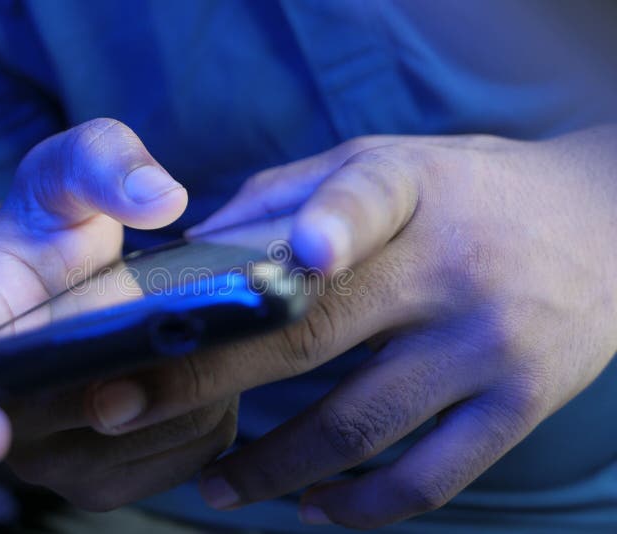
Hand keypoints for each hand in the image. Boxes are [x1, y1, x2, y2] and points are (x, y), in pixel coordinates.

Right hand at [0, 118, 237, 509]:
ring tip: (196, 334)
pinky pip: (179, 457)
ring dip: (186, 390)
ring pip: (137, 444)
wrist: (77, 282)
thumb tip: (162, 199)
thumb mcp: (71, 170)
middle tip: (182, 320)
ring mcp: (58, 450)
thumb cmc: (58, 226)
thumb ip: (103, 162)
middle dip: (134, 372)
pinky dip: (208, 414)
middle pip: (66, 419)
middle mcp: (5, 404)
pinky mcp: (115, 472)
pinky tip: (208, 371)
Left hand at [79, 127, 616, 526]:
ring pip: (359, 426)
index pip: (363, 198)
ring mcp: (488, 346)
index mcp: (413, 193)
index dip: (320, 222)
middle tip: (118, 408)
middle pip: (312, 335)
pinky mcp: (520, 404)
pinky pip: (430, 478)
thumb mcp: (394, 165)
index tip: (278, 257)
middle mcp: (452, 271)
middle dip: (202, 379)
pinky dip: (360, 506)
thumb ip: (295, 192)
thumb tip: (199, 244)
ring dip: (271, 468)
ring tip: (211, 486)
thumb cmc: (472, 193)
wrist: (606, 225)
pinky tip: (310, 508)